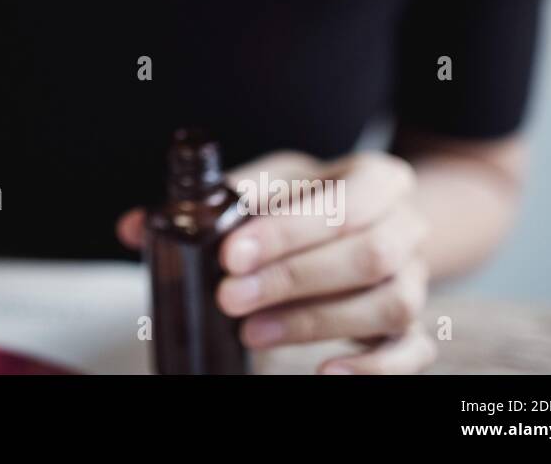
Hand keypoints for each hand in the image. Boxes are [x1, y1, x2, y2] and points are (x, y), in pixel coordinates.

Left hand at [117, 150, 435, 373]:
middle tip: (228, 297)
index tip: (230, 254)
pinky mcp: (415, 325)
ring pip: (387, 305)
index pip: (342, 202)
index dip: (286, 231)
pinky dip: (373, 367)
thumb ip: (212, 200)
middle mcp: (408, 227)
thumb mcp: (272, 185)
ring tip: (251, 333)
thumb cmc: (311, 201)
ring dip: (313, 323)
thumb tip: (134, 227)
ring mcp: (417, 278)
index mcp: (378, 178)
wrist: (376, 222)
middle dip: (291, 279)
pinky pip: (412, 351)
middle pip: (366, 256)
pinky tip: (323, 372)